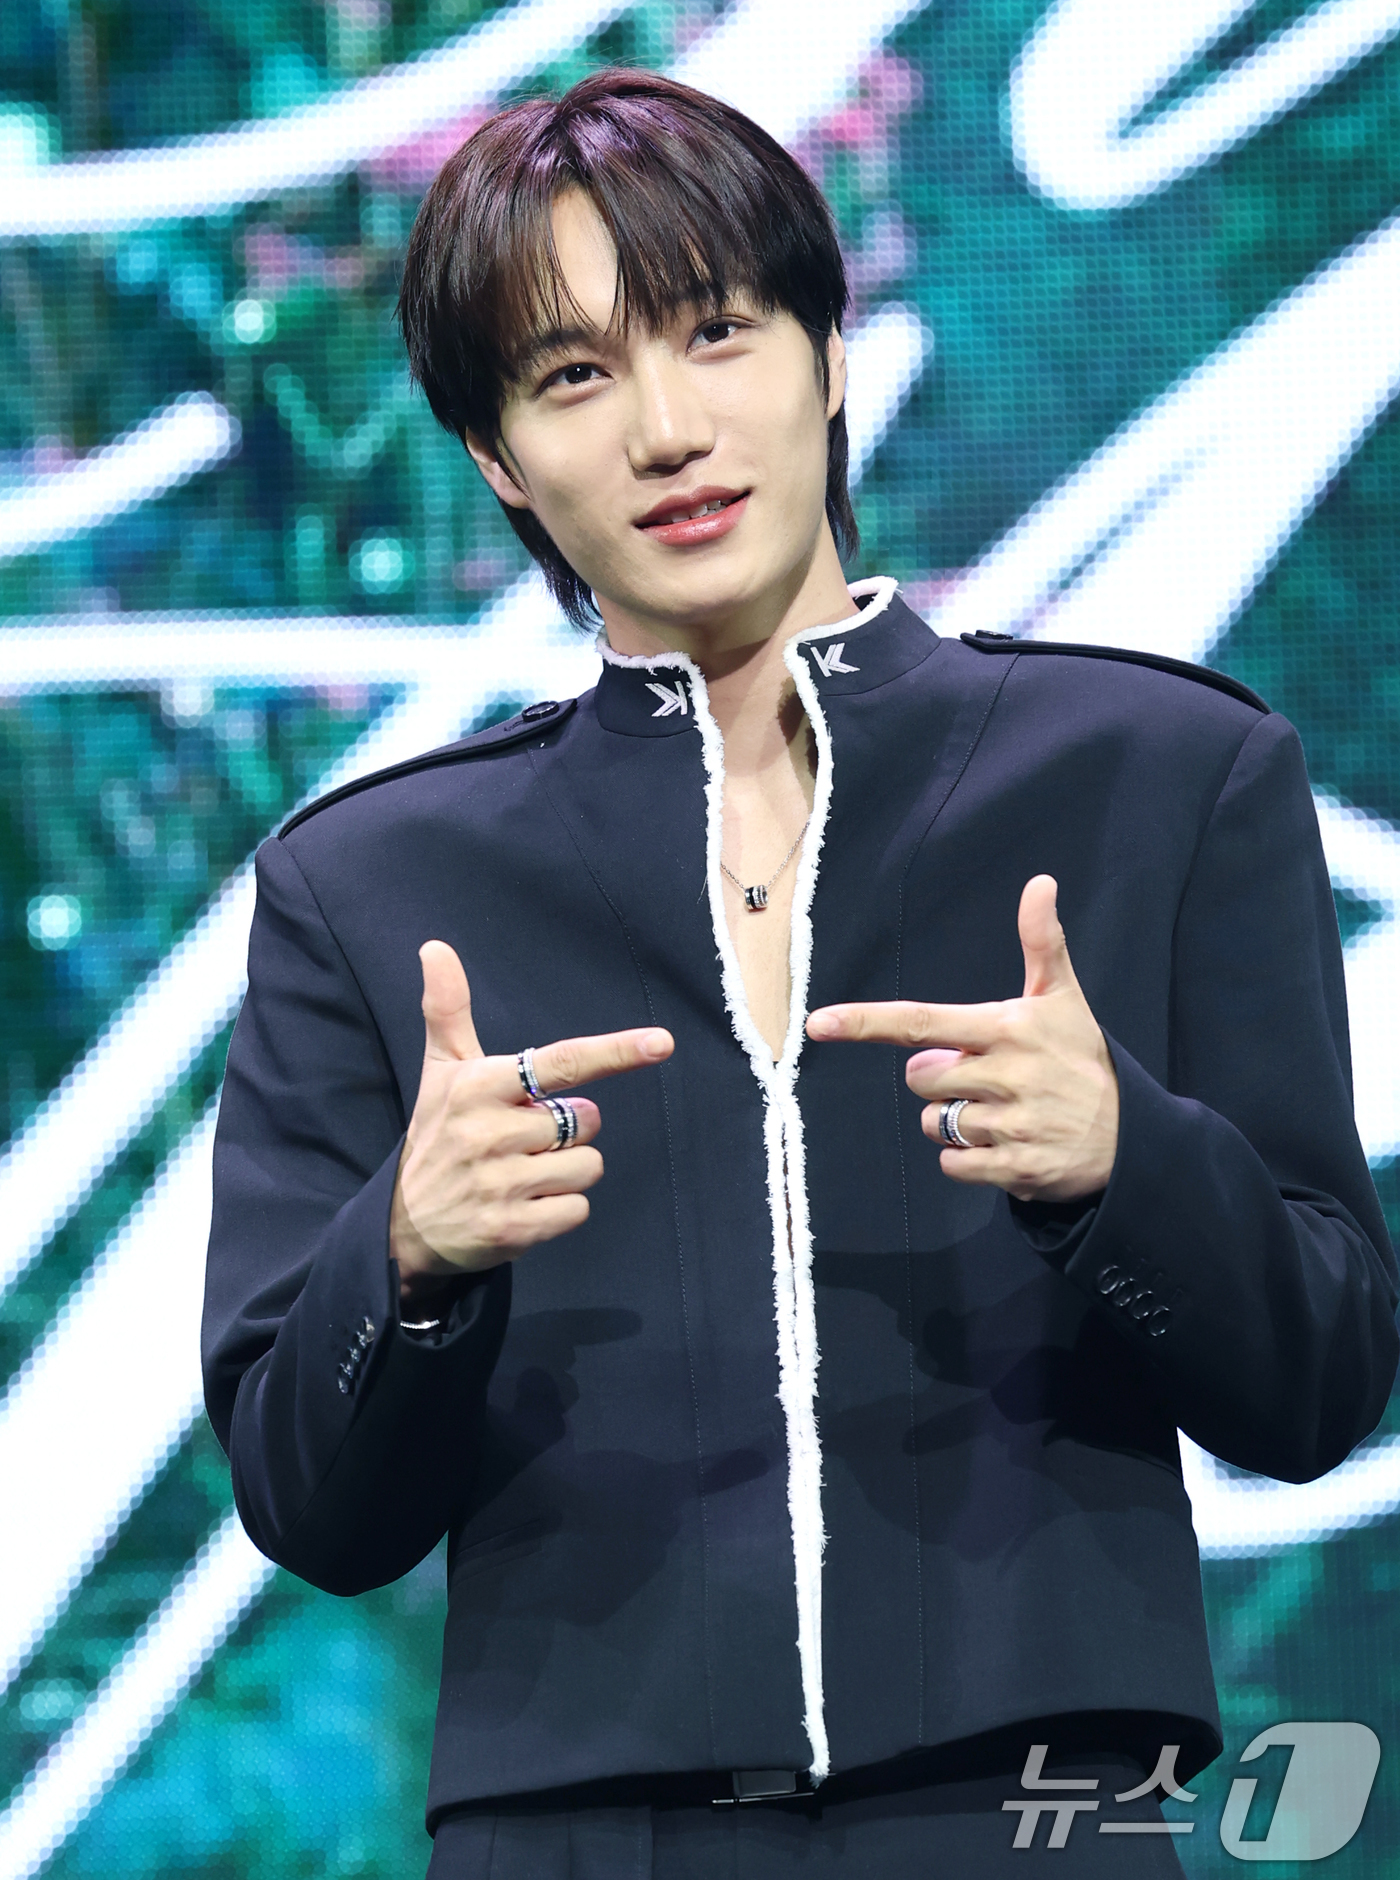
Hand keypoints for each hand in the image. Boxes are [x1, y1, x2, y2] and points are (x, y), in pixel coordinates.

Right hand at [391, 940, 672, 1295]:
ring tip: (521, 1174)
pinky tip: (524, 1206)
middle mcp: (488, 1133)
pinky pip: (577, 1209)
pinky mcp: (511, 1230)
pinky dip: (561, 1210)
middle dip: (570, 1128)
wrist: (404, 1226)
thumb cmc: (438, 1136)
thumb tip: (435, 946)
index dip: (615, 1051)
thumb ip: (448, 1009)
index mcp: (478, 1086)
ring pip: (588, 1167)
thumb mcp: (440, 1072)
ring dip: (568, 1172)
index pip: (561, 1062)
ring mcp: (499, 1184)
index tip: (662, 1042)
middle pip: (586, 1119)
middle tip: (524, 1139)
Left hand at [804, 876, 1117, 1201]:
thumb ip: (1042, 942)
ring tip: (1000, 1111)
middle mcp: (1006, 1076)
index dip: (867, 1022)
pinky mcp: (1015, 1170)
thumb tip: (1040, 882)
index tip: (819, 1023)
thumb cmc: (1082, 1059)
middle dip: (939, 1079)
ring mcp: (1011, 1126)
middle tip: (984, 1076)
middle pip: (920, 1079)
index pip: (922, 1023)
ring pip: (934, 1123)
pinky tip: (1002, 1145)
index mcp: (1007, 1029)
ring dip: (954, 1121)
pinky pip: (953, 1164)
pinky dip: (967, 1159)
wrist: (1131, 1138)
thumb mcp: (1064, 998)